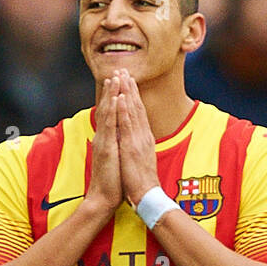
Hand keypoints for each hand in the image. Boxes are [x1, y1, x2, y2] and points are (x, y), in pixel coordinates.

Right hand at [87, 76, 122, 219]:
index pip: (111, 113)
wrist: (103, 198)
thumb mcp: (114, 159)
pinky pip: (110, 126)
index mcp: (107, 139)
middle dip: (112, 89)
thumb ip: (114, 145)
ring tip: (114, 77)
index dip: (114, 96)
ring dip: (111, 94)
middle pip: (107, 108)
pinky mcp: (106, 148)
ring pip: (107, 113)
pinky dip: (113, 111)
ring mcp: (103, 141)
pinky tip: (116, 98)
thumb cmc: (112, 181)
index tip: (119, 80)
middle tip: (116, 70)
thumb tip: (118, 136)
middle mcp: (103, 137)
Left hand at [114, 71, 159, 205]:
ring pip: (132, 111)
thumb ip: (138, 147)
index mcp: (144, 138)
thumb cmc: (141, 182)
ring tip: (121, 76)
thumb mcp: (140, 160)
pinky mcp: (131, 147)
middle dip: (130, 88)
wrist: (146, 196)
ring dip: (126, 93)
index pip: (138, 113)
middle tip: (124, 69)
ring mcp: (138, 140)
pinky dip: (124, 110)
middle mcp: (143, 136)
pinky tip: (120, 97)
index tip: (128, 81)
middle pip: (136, 107)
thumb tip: (135, 140)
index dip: (133, 96)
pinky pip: (127, 125)